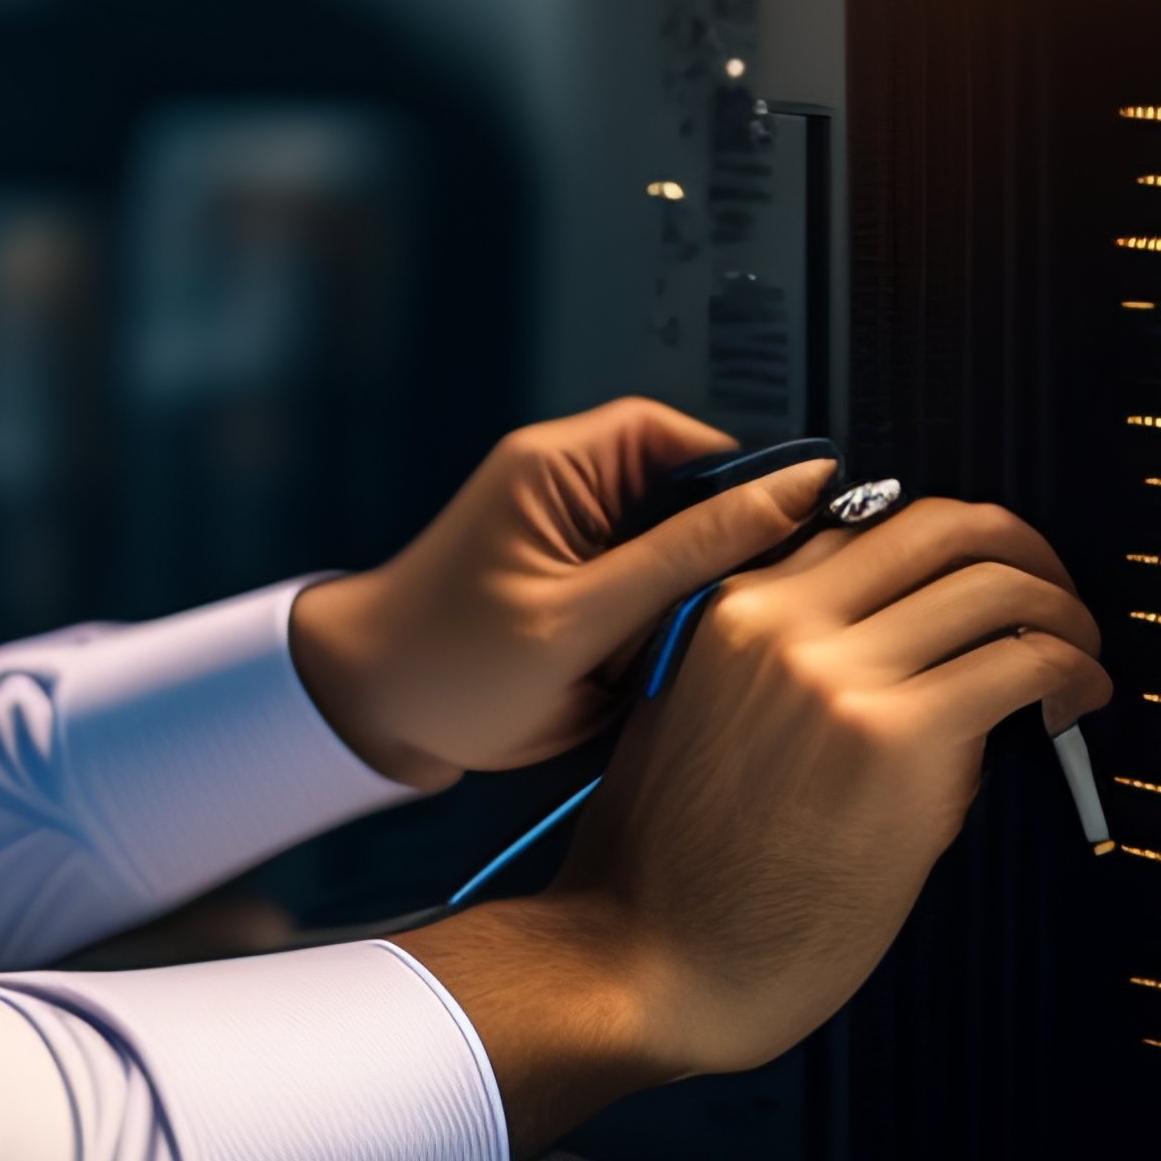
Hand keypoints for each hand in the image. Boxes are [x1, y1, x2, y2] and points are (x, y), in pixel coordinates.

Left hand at [288, 400, 837, 790]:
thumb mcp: (582, 617)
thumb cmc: (448, 664)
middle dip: (719, 558)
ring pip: (676, 554)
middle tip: (746, 616)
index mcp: (562, 466)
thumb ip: (688, 556)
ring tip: (681, 650)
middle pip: (690, 496)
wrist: (359, 721)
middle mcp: (569, 489)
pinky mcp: (572, 591)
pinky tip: (654, 672)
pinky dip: (657, 635)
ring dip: (688, 604)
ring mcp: (570, 542)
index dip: (747, 482)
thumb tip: (791, 495)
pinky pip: (646, 597)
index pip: (688, 439)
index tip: (801, 536)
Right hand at [397, 499, 1109, 1150]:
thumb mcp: (702, 718)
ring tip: (1078, 657)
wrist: (644, 964)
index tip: (983, 581)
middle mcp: (785, 620)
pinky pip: (1022, 663)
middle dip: (1023, 548)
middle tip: (1054, 598)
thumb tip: (907, 651)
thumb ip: (787, 662)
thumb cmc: (671, 870)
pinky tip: (1075, 703)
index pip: (867, 521)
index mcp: (730, 606)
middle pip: (943, 526)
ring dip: (1061, 609)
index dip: (946, 546)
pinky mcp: (898, 742)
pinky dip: (1073, 671)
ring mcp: (842, 675)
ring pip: (996, 582)